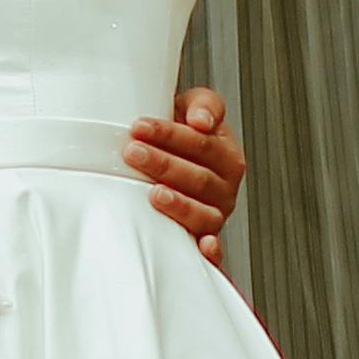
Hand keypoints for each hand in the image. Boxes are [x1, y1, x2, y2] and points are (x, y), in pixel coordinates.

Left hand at [126, 84, 244, 267]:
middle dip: (164, 164)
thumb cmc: (178, 135)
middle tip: (133, 153)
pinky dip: (212, 253)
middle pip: (199, 177)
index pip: (201, 143)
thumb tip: (202, 121)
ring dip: (179, 204)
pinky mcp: (204, 238)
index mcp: (224, 153)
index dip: (170, 134)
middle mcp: (224, 185)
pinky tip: (204, 246)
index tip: (139, 126)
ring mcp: (215, 213)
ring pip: (203, 213)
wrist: (171, 159)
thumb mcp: (191, 108)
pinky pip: (213, 252)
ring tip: (154, 193)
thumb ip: (203, 105)